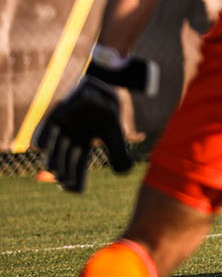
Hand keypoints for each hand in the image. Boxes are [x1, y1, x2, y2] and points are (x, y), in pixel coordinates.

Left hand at [35, 48, 156, 193]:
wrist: (104, 86)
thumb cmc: (108, 111)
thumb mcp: (116, 134)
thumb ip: (119, 153)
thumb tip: (124, 173)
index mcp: (82, 145)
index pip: (77, 168)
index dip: (75, 180)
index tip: (74, 190)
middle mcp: (69, 139)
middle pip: (63, 160)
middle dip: (62, 171)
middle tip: (63, 178)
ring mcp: (61, 128)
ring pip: (53, 148)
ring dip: (52, 158)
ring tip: (54, 168)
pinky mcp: (56, 116)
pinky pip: (45, 130)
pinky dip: (42, 138)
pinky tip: (42, 147)